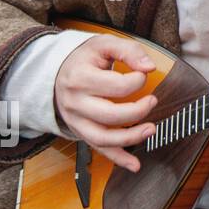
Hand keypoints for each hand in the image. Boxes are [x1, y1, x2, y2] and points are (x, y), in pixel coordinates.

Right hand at [53, 35, 157, 172]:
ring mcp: (76, 120)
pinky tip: (135, 164)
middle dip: (137, 111)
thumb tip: (149, 66)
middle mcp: (75, 103)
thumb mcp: (103, 44)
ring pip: (103, 138)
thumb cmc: (84, 59)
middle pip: (109, 115)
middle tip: (153, 100)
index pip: (116, 86)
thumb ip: (129, 51)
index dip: (137, 80)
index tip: (142, 74)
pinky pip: (99, 149)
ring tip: (151, 130)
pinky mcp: (81, 131)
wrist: (55, 73)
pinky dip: (118, 159)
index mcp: (80, 78)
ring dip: (130, 138)